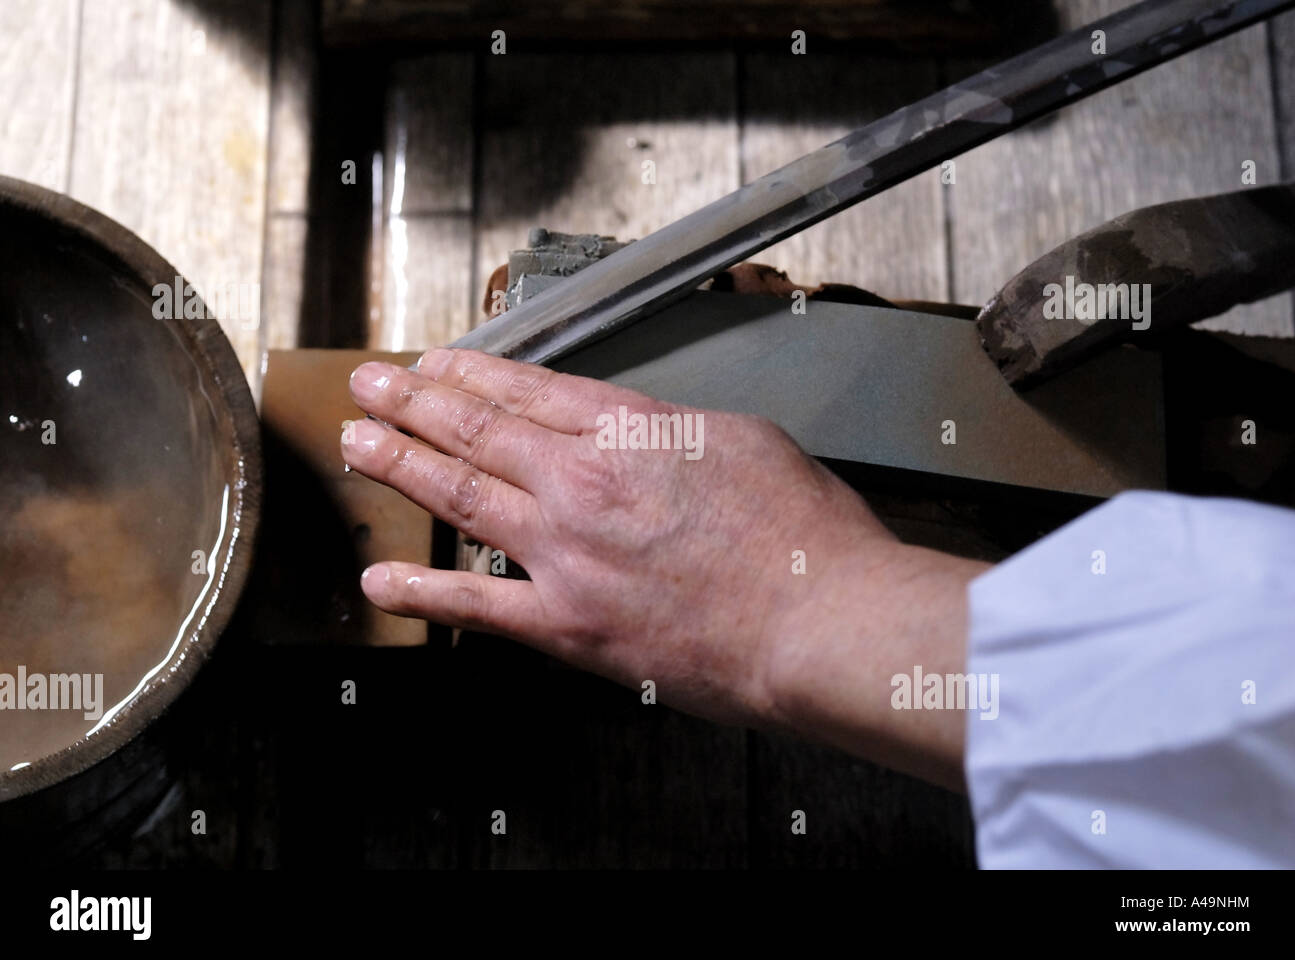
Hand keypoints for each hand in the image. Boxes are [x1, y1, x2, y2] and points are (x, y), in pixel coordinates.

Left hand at [342, 349, 986, 788]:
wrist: (820, 619)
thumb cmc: (803, 534)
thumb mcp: (745, 441)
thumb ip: (674, 431)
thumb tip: (640, 431)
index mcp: (629, 429)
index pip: (527, 388)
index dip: (470, 372)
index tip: (434, 364)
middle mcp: (581, 480)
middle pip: (477, 429)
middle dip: (412, 402)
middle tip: (369, 387)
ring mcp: (565, 552)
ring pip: (461, 495)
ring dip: (400, 464)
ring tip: (358, 443)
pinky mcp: (566, 623)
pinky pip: (476, 606)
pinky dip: (421, 591)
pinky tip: (379, 578)